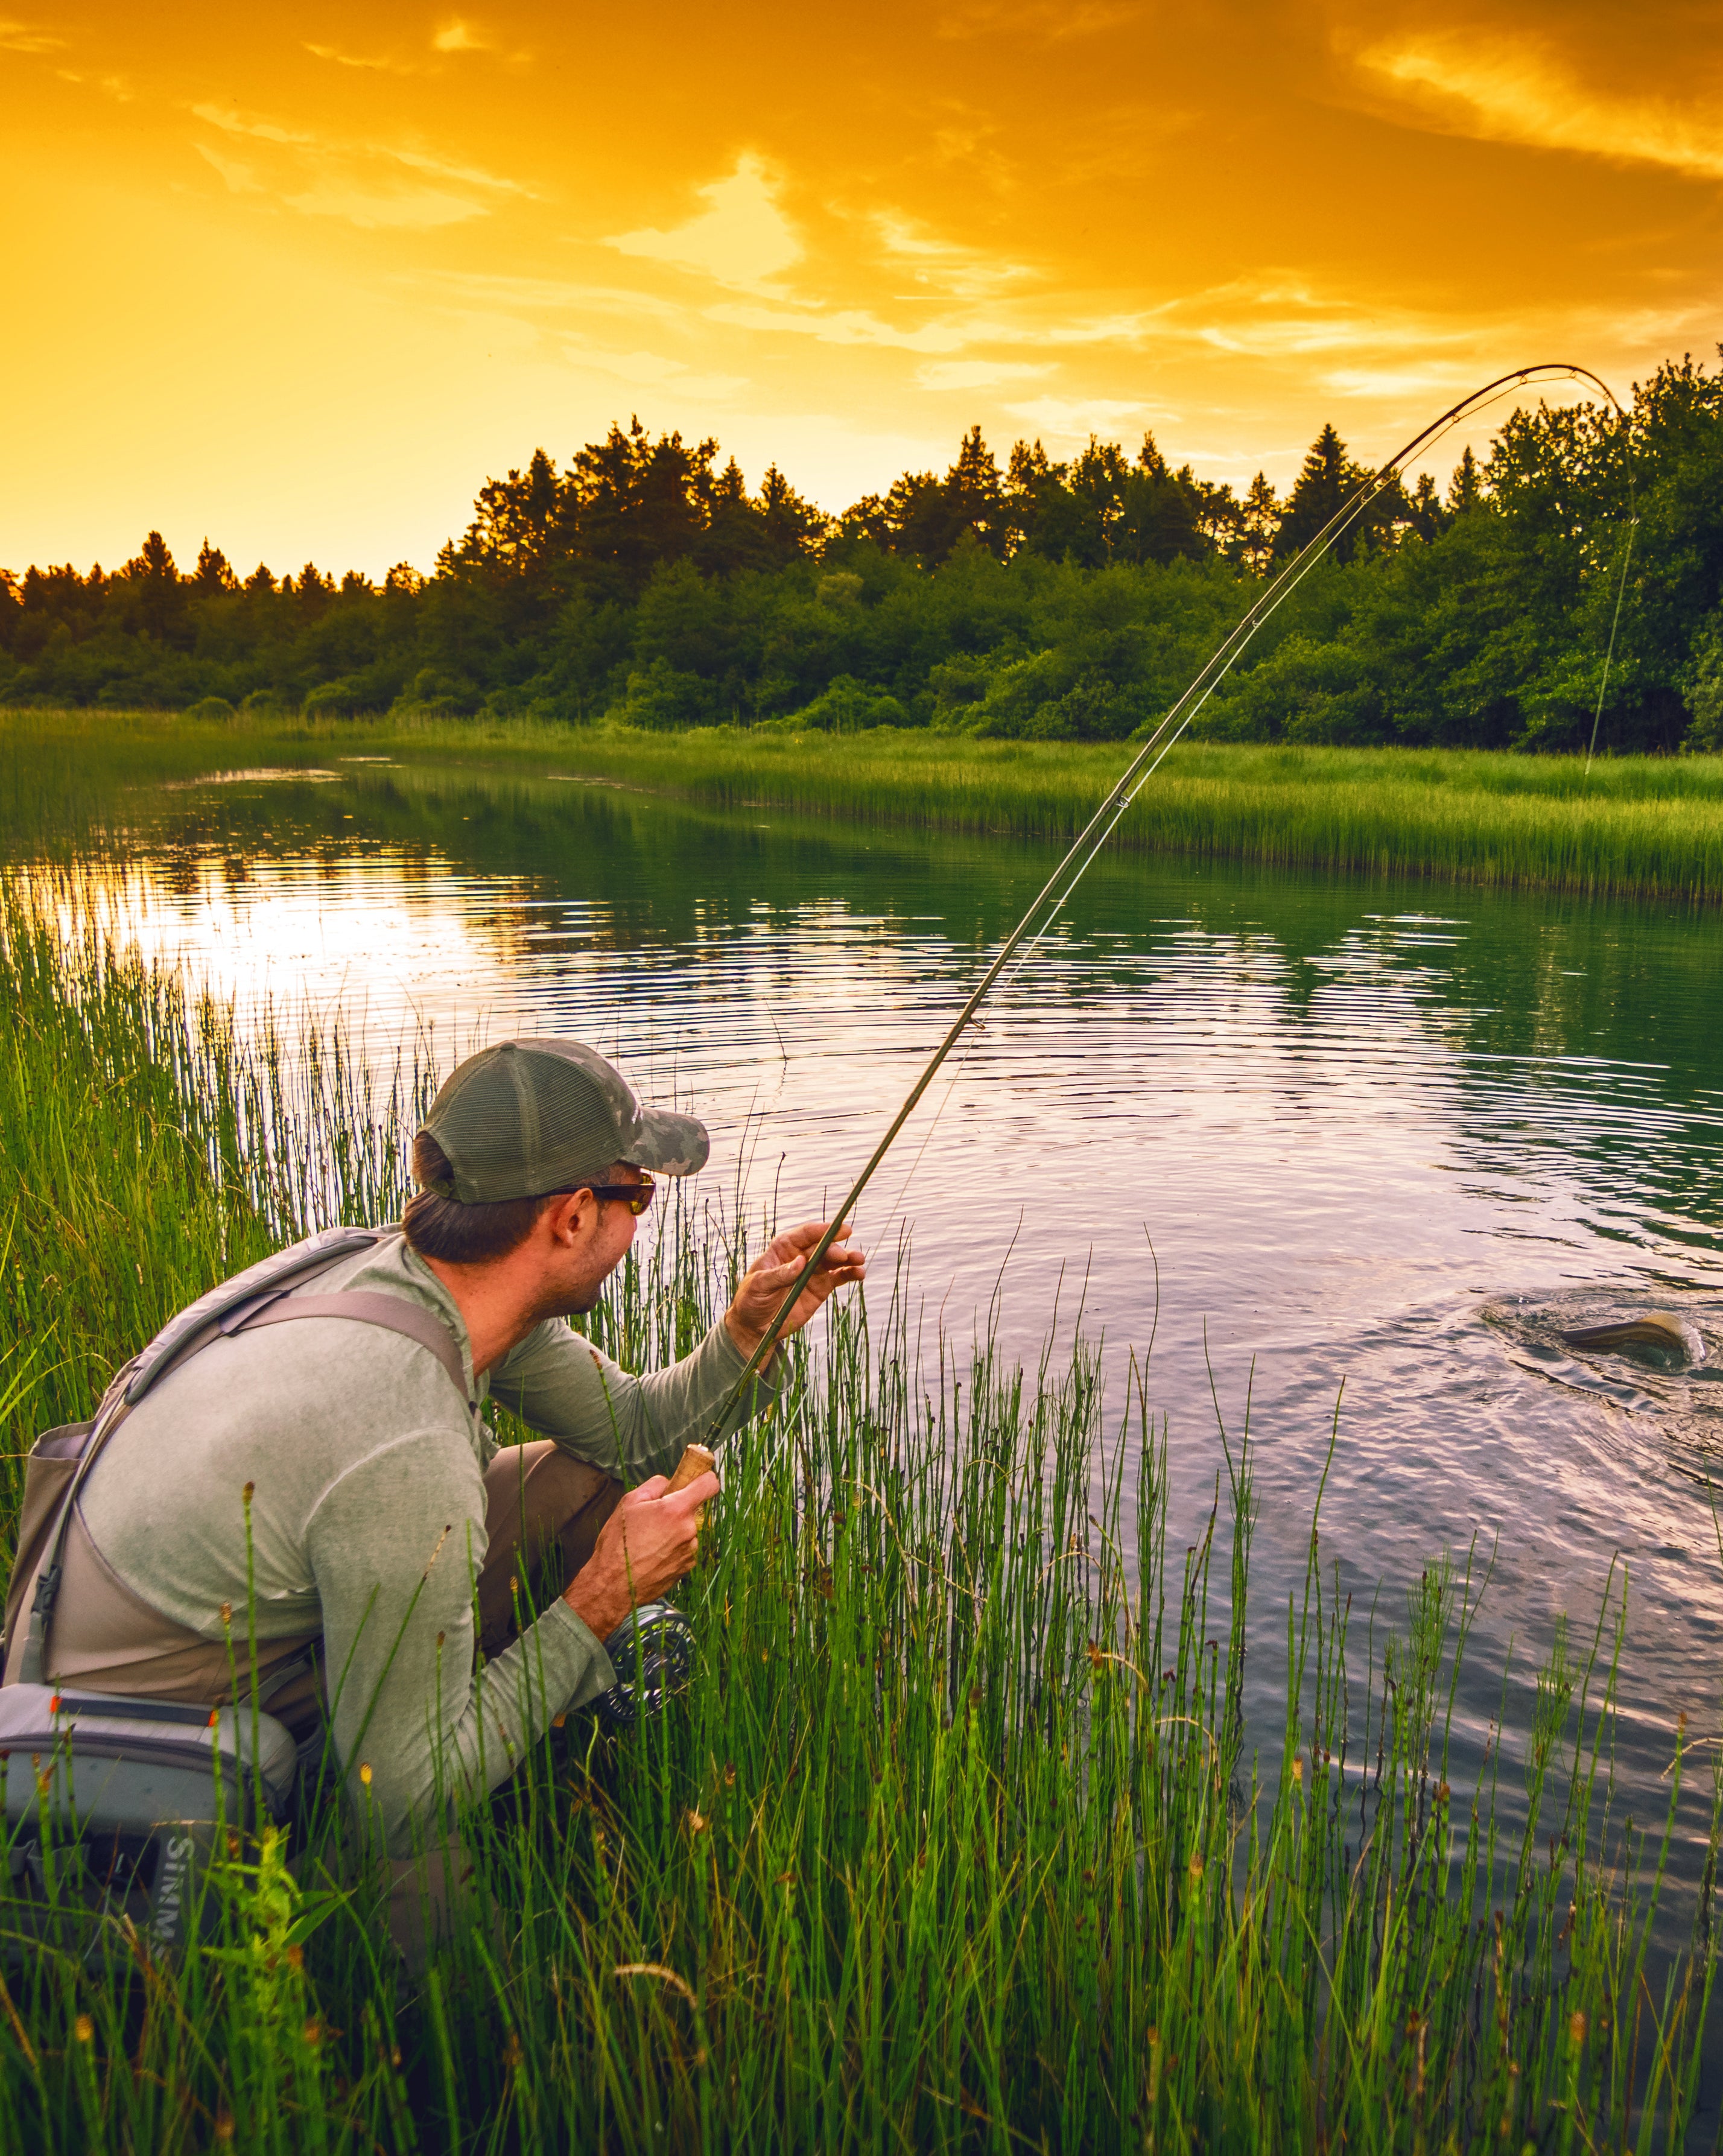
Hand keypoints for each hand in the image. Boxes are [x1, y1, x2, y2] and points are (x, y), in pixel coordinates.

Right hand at [564, 1470, 719, 1641]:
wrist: (613, 1586)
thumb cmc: (617, 1545)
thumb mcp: (628, 1503)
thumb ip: (654, 1485)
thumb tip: (668, 1483)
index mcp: (676, 1510)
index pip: (708, 1484)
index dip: (704, 1478)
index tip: (697, 1478)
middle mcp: (688, 1530)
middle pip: (694, 1509)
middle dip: (678, 1509)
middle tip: (655, 1518)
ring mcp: (690, 1551)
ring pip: (688, 1530)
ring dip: (675, 1531)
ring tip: (649, 1541)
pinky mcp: (687, 1568)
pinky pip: (685, 1549)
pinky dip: (674, 1548)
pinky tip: (653, 1554)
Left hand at [724, 1218, 866, 1363]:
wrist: (756, 1326)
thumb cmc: (750, 1300)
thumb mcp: (758, 1286)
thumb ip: (779, 1275)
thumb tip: (800, 1262)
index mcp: (783, 1249)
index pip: (804, 1234)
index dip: (822, 1230)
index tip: (838, 1229)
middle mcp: (801, 1256)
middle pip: (822, 1247)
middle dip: (835, 1249)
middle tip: (844, 1256)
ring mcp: (812, 1272)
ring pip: (834, 1260)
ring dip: (848, 1258)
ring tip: (859, 1261)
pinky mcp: (821, 1288)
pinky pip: (838, 1277)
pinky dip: (850, 1274)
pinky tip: (859, 1274)